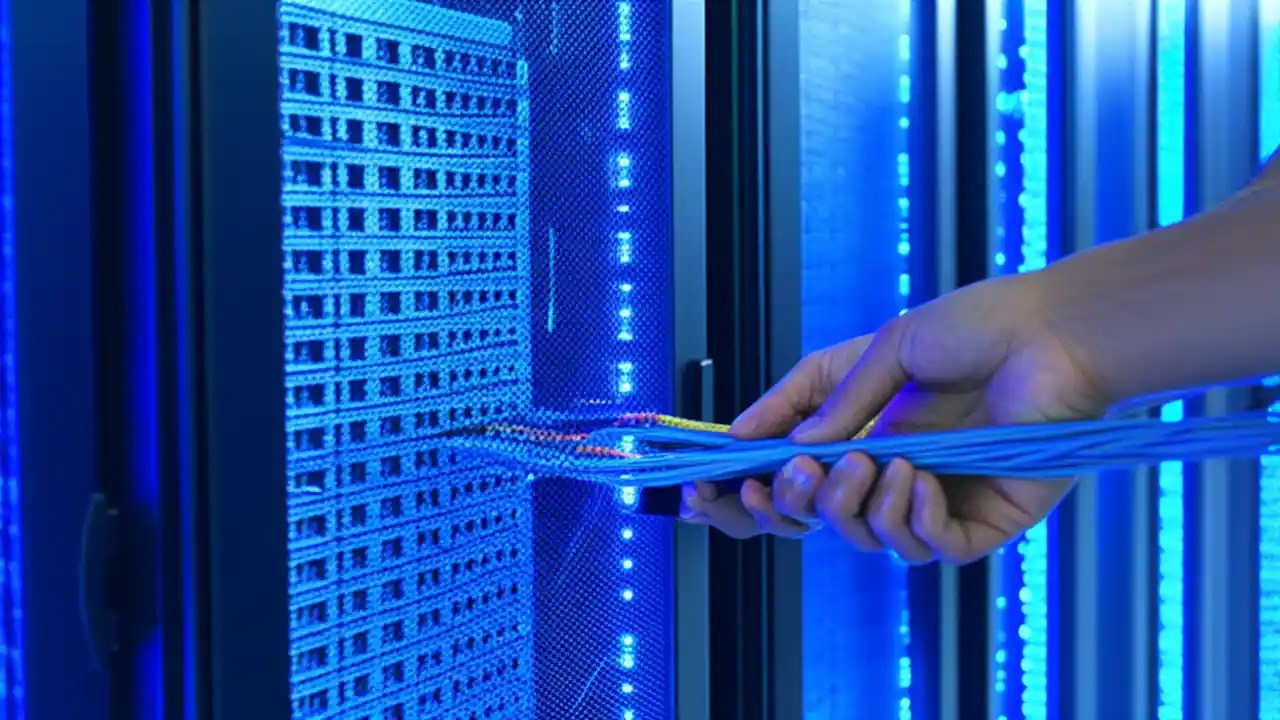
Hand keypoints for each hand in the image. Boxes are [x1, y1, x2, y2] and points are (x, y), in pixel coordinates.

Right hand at [680, 272, 1110, 563]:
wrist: (1055, 332)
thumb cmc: (976, 326)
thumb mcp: (876, 350)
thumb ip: (821, 400)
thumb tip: (753, 440)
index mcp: (862, 432)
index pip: (792, 482)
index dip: (748, 496)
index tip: (707, 492)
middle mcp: (892, 472)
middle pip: (817, 523)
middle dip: (791, 504)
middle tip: (794, 472)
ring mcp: (936, 500)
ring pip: (866, 539)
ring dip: (852, 507)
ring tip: (873, 461)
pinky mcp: (982, 522)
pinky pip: (925, 548)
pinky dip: (909, 520)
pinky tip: (919, 477)